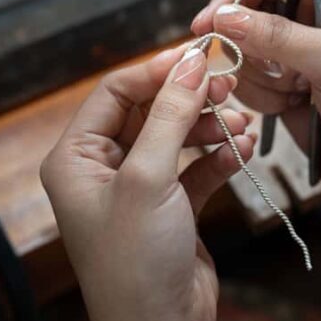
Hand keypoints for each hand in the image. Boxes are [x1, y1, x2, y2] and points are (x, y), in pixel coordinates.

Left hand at [41, 47, 254, 320]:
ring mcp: (140, 187)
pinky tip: (242, 151)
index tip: (198, 58)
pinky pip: (197, 167)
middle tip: (227, 87)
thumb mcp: (148, 178)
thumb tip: (190, 65)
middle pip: (151, 111)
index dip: (157, 71)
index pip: (116, 92)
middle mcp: (105, 169)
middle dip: (191, 100)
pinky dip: (219, 156)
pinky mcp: (172, 205)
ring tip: (242, 126)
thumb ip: (170, 116)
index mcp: (77, 158)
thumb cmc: (135, 262)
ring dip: (211, 127)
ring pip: (178, 137)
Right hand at [191, 0, 320, 200]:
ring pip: (239, 49)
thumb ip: (281, 37)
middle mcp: (308, 13)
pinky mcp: (279, 82)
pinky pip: (244, 80)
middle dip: (249, 47)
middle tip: (274, 73)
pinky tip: (293, 107)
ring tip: (297, 94)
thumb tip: (224, 16)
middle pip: (245, 10)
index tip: (209, 22)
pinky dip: (261, 97)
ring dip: (261, 79)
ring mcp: (291, 50)